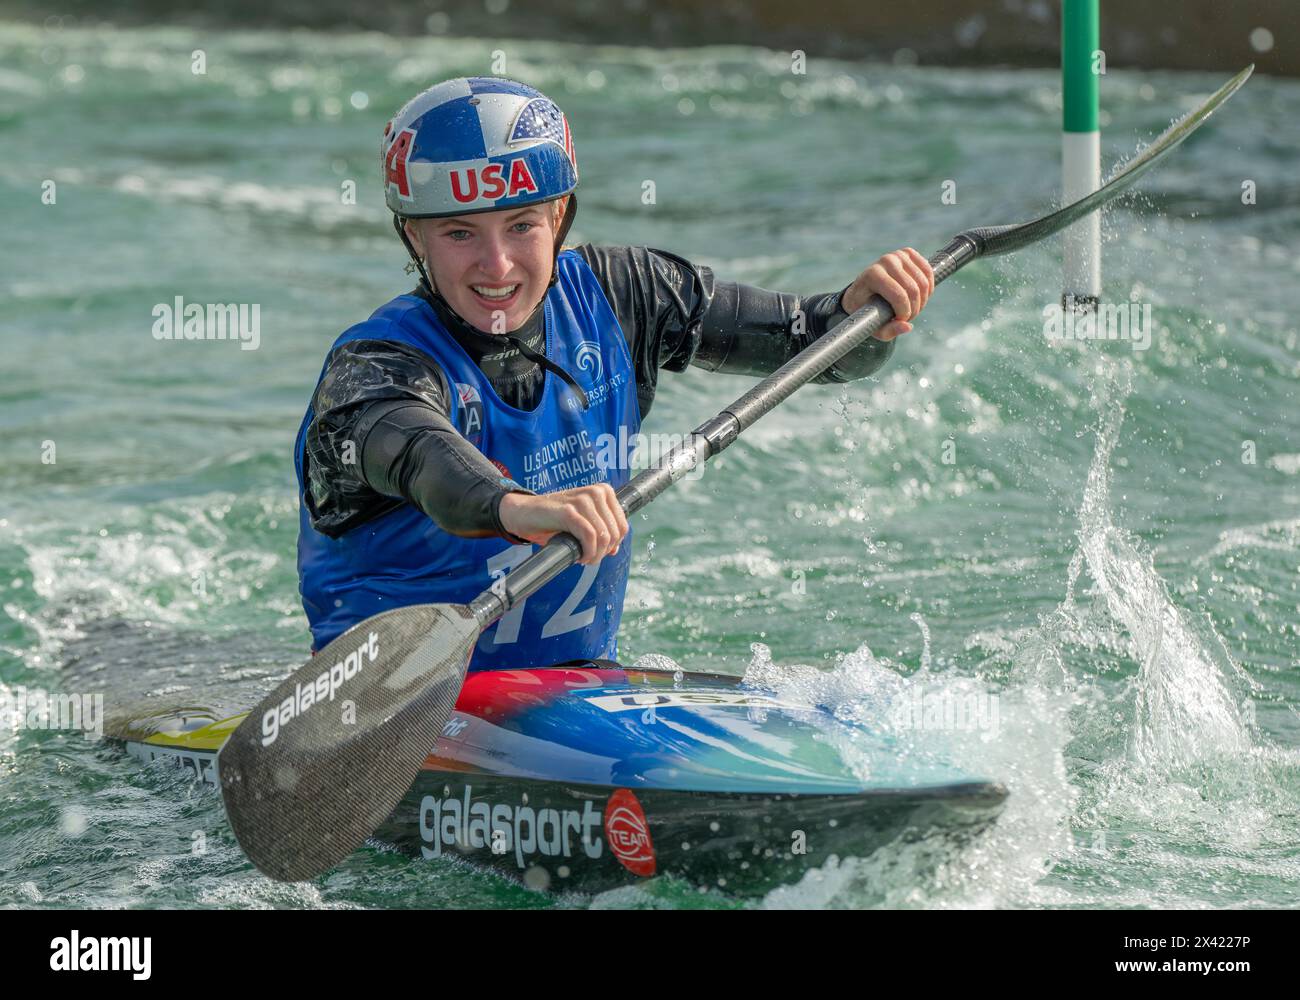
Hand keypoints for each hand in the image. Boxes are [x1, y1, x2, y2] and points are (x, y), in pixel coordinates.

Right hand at [498, 484, 628, 564]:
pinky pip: (589, 536)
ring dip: (594, 555)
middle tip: (588, 557)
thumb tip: (614, 549)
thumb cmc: (554, 518)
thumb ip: (600, 531)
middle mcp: (596, 492)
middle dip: (603, 552)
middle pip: (614, 533)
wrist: (524, 512)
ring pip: (603, 536)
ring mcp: (582, 500)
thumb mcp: (582, 521)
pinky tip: (578, 557)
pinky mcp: (569, 511)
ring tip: (583, 558)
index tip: (600, 551)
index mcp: (603, 491)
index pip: (623, 526)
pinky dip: (587, 552)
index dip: (614, 544)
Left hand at [841, 248, 934, 340]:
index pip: (899, 296)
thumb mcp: (872, 325)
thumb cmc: (865, 309)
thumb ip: (888, 330)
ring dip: (922, 301)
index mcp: (872, 275)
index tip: (901, 321)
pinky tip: (920, 296)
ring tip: (912, 308)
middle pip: (913, 290)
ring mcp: (898, 255)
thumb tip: (907, 327)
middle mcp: (886, 261)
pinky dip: (928, 288)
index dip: (905, 313)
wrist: (862, 291)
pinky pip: (928, 271)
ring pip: (924, 282)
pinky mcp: (908, 253)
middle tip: (908, 317)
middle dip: (915, 309)